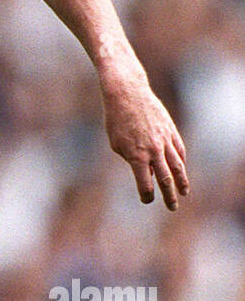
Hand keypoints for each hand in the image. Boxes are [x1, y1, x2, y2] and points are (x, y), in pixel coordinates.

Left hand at [101, 71, 188, 209]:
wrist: (127, 93)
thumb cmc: (116, 119)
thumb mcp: (117, 143)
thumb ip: (131, 159)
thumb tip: (146, 169)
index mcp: (137, 156)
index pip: (145, 184)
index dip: (146, 195)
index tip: (147, 199)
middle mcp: (153, 150)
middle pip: (165, 179)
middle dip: (169, 196)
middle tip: (172, 208)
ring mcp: (164, 140)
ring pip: (177, 165)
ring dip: (182, 181)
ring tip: (184, 192)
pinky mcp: (170, 130)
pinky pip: (179, 149)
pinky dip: (181, 160)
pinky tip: (181, 168)